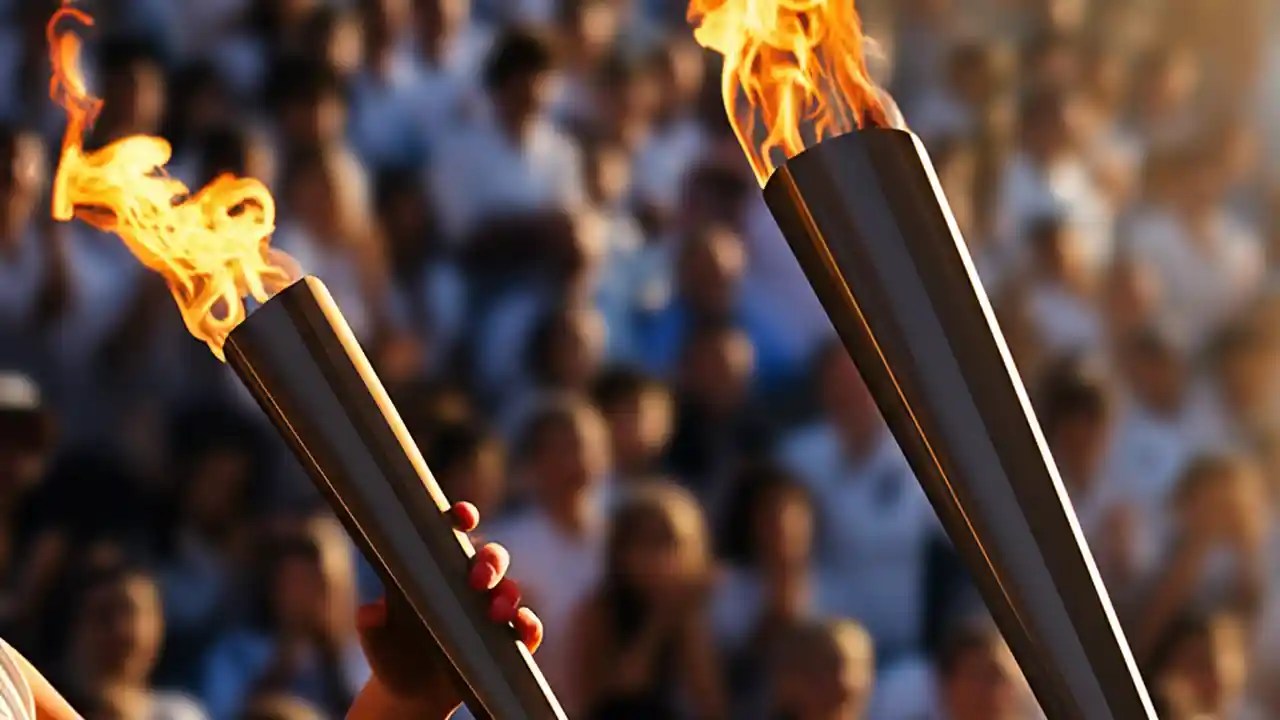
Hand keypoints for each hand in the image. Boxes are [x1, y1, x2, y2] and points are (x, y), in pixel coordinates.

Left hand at [353, 502, 542, 717]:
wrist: (412, 696)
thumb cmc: (392, 654)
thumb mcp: (377, 641)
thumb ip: (371, 626)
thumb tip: (369, 611)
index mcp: (437, 568)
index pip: (454, 533)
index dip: (463, 517)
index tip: (463, 517)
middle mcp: (469, 584)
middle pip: (492, 557)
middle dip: (491, 561)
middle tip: (477, 580)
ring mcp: (490, 611)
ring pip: (511, 588)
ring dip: (508, 594)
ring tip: (496, 613)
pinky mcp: (507, 641)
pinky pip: (527, 628)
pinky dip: (530, 625)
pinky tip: (521, 627)